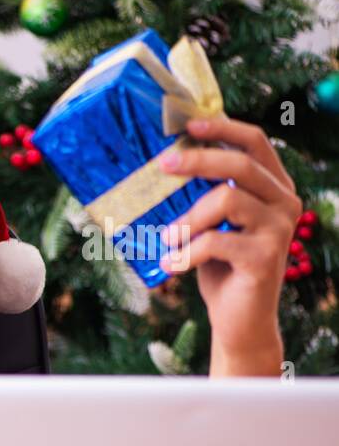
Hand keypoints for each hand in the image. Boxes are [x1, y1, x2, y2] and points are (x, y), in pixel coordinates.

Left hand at [157, 116, 300, 376]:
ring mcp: (279, 230)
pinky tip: (171, 265)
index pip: (255, 143)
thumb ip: (201, 197)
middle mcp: (284, 203)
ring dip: (187, 219)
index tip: (188, 125)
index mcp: (273, 188)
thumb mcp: (210, 225)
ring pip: (226, 200)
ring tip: (167, 239)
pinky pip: (215, 241)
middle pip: (240, 165)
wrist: (239, 320)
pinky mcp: (266, 257)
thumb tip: (162, 165)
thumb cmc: (220, 268)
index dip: (223, 129)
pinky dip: (185, 253)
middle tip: (162, 165)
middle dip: (197, 161)